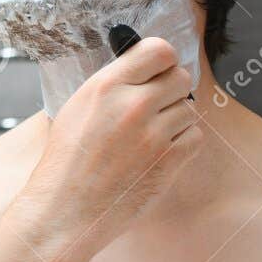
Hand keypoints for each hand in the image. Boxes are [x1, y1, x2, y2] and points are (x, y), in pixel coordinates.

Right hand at [23, 36, 198, 253]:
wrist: (66, 211)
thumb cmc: (67, 163)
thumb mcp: (78, 108)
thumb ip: (113, 85)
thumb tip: (144, 71)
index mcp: (106, 86)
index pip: (159, 50)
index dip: (162, 61)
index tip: (156, 73)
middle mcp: (133, 105)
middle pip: (180, 78)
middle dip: (170, 91)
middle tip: (154, 109)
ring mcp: (153, 134)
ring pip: (189, 109)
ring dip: (175, 120)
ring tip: (148, 137)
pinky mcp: (168, 161)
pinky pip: (195, 137)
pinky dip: (182, 143)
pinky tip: (158, 153)